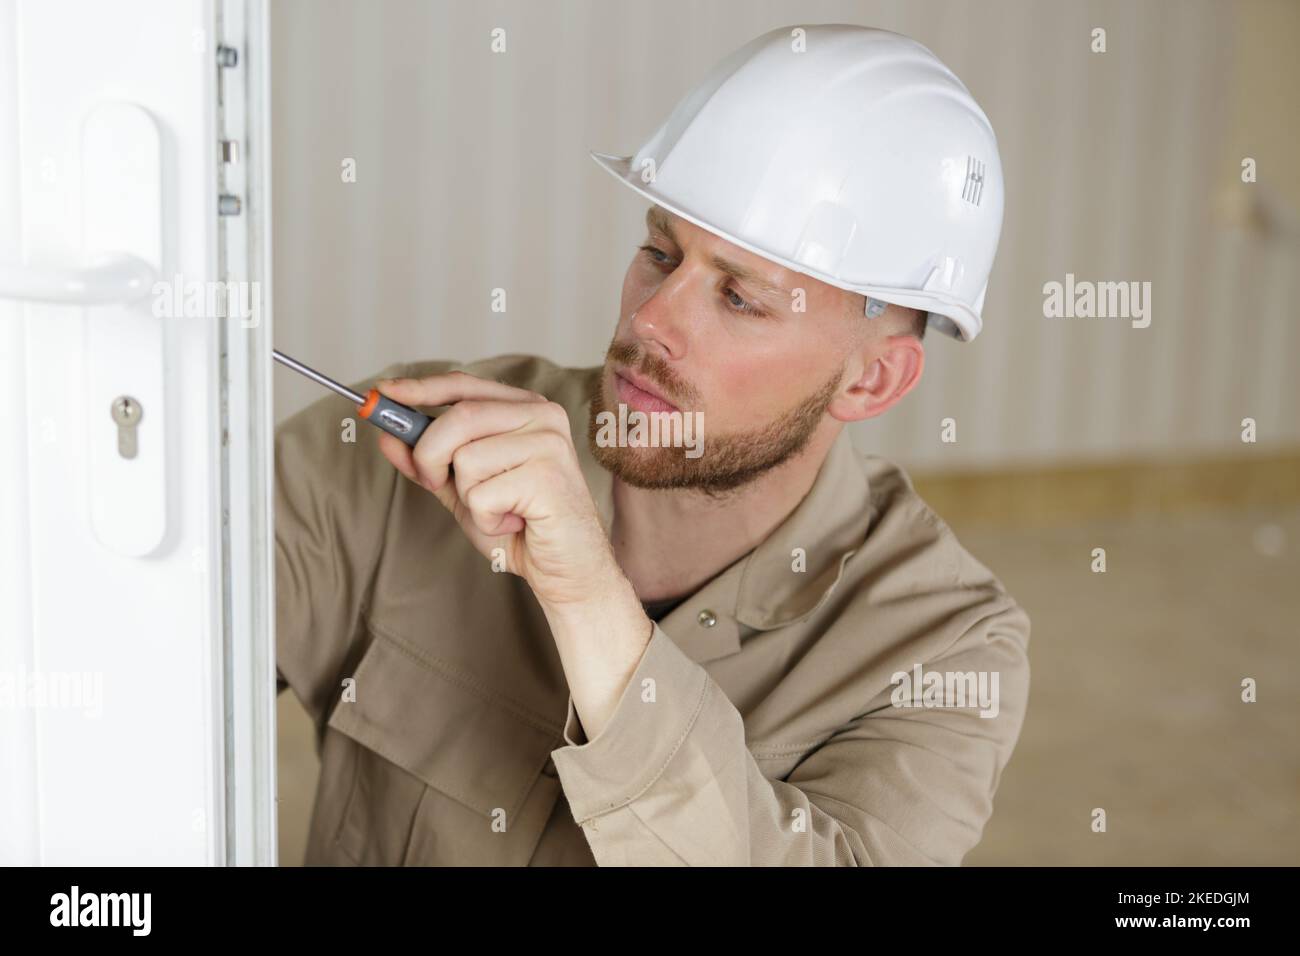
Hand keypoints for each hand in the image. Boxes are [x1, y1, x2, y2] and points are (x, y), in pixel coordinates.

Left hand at [373, 371, 622, 610]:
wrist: (566, 569)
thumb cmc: (521, 526)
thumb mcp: (463, 490)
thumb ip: (430, 462)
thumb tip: (389, 437)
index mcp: (525, 409)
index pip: (465, 386)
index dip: (421, 389)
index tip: (383, 393)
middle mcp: (542, 416)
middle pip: (459, 417)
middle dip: (430, 456)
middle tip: (439, 484)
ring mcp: (549, 443)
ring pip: (467, 459)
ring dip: (468, 497)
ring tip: (500, 510)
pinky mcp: (548, 476)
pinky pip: (482, 494)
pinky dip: (485, 519)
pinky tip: (514, 522)